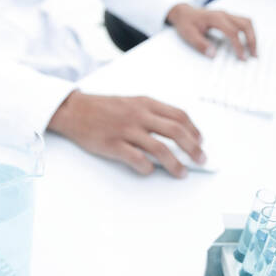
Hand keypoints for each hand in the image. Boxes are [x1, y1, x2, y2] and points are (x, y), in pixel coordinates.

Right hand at [48, 91, 203, 177]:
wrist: (74, 110)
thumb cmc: (104, 108)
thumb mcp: (131, 102)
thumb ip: (151, 113)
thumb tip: (175, 131)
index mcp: (145, 103)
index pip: (179, 116)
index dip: (194, 130)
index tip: (200, 142)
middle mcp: (139, 115)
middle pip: (175, 132)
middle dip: (192, 148)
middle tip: (202, 160)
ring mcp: (126, 130)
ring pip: (160, 148)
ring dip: (175, 163)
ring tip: (182, 173)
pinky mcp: (113, 145)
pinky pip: (137, 159)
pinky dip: (147, 168)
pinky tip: (150, 171)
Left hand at [166, 2, 256, 59]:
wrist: (183, 12)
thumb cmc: (186, 22)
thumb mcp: (189, 35)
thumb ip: (201, 44)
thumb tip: (213, 54)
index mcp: (215, 18)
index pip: (232, 32)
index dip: (239, 45)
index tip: (242, 57)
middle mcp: (224, 14)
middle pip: (245, 24)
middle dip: (252, 40)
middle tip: (254, 54)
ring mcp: (227, 14)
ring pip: (247, 22)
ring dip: (252, 35)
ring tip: (254, 50)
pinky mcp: (228, 17)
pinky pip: (243, 22)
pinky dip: (249, 32)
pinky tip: (248, 42)